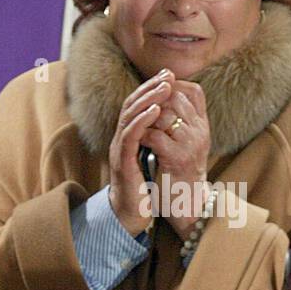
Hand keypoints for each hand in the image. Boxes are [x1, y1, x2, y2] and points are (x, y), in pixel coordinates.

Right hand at [107, 68, 176, 234]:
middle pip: (131, 104)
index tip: (169, 75)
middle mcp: (121, 140)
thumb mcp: (152, 159)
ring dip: (148, 98)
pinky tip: (156, 111)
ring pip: (129, 116)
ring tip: (165, 87)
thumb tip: (171, 125)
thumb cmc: (143, 189)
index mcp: (128, 138)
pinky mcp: (122, 163)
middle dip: (150, 87)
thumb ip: (156, 141)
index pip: (137, 105)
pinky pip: (130, 137)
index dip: (151, 88)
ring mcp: (119, 150)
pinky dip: (142, 121)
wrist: (130, 215)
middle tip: (168, 74)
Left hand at [139, 76, 211, 239]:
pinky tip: (138, 141)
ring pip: (164, 114)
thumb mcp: (187, 142)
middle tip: (140, 109)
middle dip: (154, 100)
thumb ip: (181, 120)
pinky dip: (142, 135)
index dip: (173, 86)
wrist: (187, 203)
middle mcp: (201, 131)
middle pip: (176, 97)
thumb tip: (162, 98)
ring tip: (137, 125)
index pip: (194, 91)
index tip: (156, 91)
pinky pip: (155, 136)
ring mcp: (191, 144)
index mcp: (203, 125)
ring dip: (145, 117)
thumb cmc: (182, 172)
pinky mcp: (178, 158)